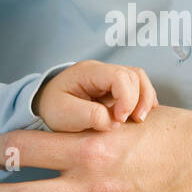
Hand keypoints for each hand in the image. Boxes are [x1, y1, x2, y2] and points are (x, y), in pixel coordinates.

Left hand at [32, 60, 157, 130]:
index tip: (119, 119)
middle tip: (129, 121)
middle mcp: (101, 70)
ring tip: (139, 120)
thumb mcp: (65, 115)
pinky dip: (143, 101)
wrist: (47, 109)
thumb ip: (91, 116)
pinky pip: (138, 88)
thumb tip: (115, 121)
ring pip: (139, 80)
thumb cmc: (53, 110)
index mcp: (87, 72)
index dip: (126, 98)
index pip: (119, 76)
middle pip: (133, 76)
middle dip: (138, 100)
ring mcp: (109, 77)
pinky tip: (139, 117)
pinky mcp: (116, 88)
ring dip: (144, 99)